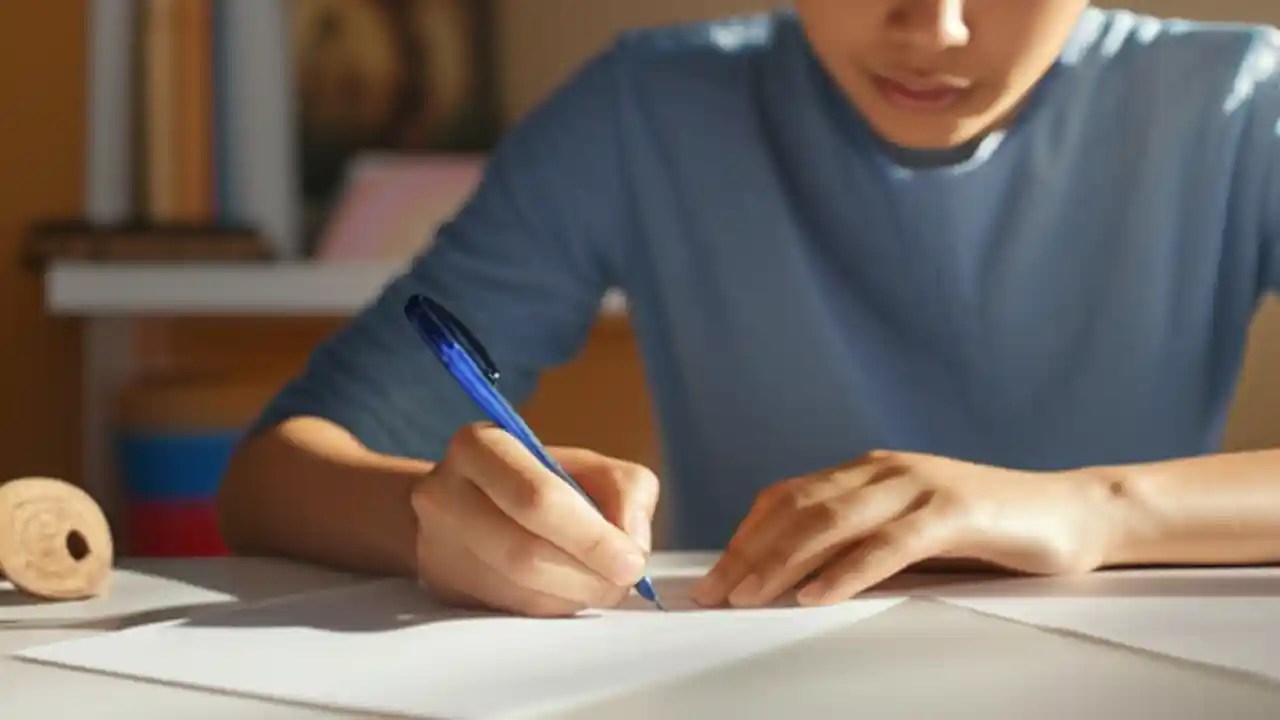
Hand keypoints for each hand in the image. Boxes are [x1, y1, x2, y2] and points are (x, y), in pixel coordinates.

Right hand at [410, 423, 656, 616]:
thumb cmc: (535, 482)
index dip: (592, 538)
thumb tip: (631, 544)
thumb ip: (625, 490)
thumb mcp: (586, 465)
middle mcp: (446, 494)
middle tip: (626, 581)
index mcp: (481, 447)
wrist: (456, 509)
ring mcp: (437, 547)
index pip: (538, 499)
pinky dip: (556, 606)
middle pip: (526, 553)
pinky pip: (514, 611)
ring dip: (577, 595)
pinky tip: (567, 590)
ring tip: (601, 583)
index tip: (633, 562)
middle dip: (590, 575)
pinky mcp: (446, 589)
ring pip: (522, 592)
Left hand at [693, 450, 1116, 607]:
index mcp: (868, 472)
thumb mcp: (908, 531)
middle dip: (749, 553)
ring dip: (782, 562)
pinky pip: (888, 544)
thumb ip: (859, 541)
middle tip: (716, 594)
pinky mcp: (955, 511)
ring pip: (832, 522)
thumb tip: (794, 577)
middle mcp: (885, 470)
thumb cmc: (985, 532)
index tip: (714, 578)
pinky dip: (847, 571)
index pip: (788, 498)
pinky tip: (817, 595)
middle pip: (798, 509)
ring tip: (750, 597)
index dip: (745, 536)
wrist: (1070, 514)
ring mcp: (919, 486)